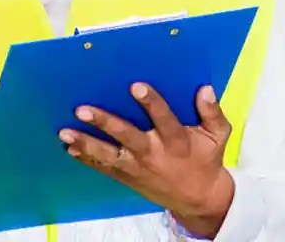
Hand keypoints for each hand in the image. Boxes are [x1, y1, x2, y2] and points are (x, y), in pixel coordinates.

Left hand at [60, 84, 235, 237]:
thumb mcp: (218, 136)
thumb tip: (205, 88)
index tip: (136, 86)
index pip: (164, 119)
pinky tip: (70, 148)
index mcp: (177, 141)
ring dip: (86, 143)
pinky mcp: (128, 176)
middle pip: (127, 137)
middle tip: (83, 109)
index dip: (151, 102)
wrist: (198, 198)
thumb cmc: (206, 159)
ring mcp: (138, 167)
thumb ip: (213, 112)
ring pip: (109, 155)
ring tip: (65, 132)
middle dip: (105, 123)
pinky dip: (87, 159)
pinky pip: (104, 168)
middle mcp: (154, 154)